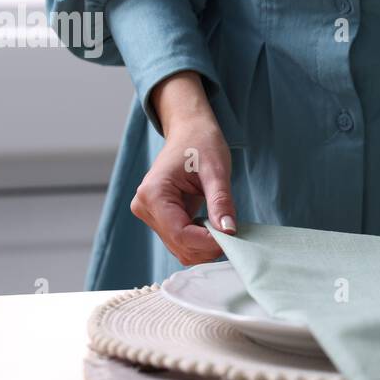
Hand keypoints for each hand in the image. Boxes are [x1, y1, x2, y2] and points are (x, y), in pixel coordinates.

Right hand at [130, 72, 236, 265]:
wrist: (189, 132)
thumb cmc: (201, 143)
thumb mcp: (216, 170)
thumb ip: (221, 201)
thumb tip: (229, 231)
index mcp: (153, 193)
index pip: (181, 234)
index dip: (208, 242)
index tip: (233, 238)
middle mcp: (144, 207)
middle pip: (179, 245)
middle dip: (209, 246)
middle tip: (234, 233)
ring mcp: (150, 214)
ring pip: (180, 248)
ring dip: (205, 246)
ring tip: (225, 228)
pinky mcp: (159, 218)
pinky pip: (181, 240)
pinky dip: (200, 241)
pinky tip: (215, 227)